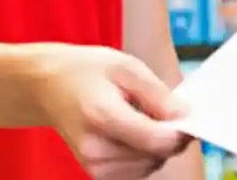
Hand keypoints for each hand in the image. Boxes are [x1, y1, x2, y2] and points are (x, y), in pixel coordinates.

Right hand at [30, 45, 193, 179]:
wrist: (46, 86)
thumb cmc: (86, 71)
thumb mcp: (126, 67)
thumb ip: (159, 95)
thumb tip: (187, 117)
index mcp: (102, 115)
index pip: (155, 141)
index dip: (181, 133)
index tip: (190, 118)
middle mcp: (95, 148)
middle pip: (156, 156)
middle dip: (170, 137)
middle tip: (165, 111)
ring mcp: (93, 165)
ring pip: (150, 167)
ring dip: (158, 147)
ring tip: (142, 118)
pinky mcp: (96, 173)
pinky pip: (137, 171)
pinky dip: (145, 155)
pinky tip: (134, 132)